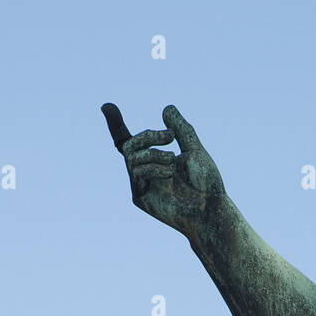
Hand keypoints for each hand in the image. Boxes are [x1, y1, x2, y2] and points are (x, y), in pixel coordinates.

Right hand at [101, 102, 226, 240]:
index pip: (132, 141)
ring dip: (153, 153)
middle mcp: (145, 172)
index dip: (116, 125)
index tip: (106, 106)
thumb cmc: (206, 182)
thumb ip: (181, 130)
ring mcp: (141, 185)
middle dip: (147, 136)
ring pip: (131, 157)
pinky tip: (170, 173)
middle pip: (129, 145)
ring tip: (173, 160)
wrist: (210, 209)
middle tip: (170, 137)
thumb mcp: (194, 149)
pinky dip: (153, 168)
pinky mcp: (140, 198)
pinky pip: (136, 173)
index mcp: (155, 160)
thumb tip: (166, 108)